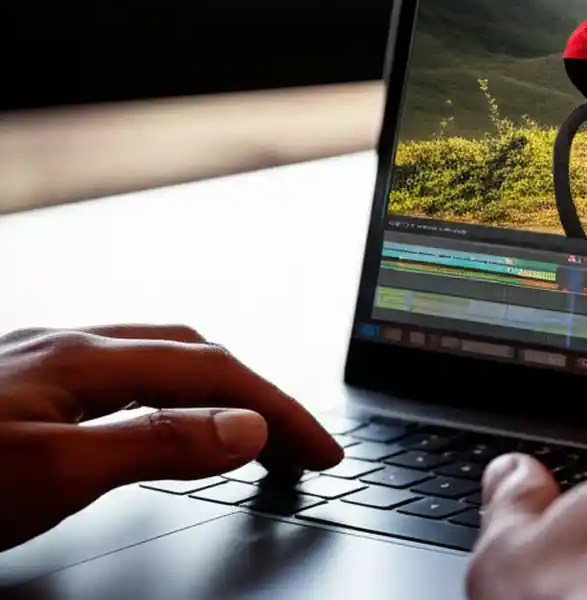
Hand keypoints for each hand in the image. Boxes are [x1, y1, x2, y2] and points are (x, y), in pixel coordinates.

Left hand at [0, 326, 342, 550]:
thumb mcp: (54, 472)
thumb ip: (156, 445)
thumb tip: (246, 429)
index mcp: (83, 359)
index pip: (215, 374)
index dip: (279, 412)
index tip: (321, 451)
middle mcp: (63, 347)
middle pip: (193, 358)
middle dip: (258, 398)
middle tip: (298, 447)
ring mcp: (33, 363)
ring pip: (152, 361)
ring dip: (214, 393)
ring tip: (247, 431)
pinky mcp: (10, 388)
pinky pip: (115, 375)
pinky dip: (167, 396)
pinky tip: (156, 416)